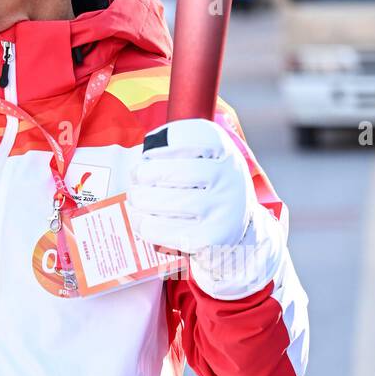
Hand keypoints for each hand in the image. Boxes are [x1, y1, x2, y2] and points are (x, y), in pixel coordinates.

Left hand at [127, 117, 283, 298]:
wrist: (240, 236)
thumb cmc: (212, 194)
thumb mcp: (212, 164)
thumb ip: (186, 153)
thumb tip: (142, 160)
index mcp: (226, 153)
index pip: (192, 137)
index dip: (162, 145)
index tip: (148, 154)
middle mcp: (228, 178)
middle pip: (170, 172)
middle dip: (142, 174)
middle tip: (135, 177)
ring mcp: (221, 209)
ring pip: (163, 202)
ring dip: (138, 199)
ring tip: (135, 199)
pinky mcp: (210, 238)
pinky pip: (162, 229)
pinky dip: (143, 224)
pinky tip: (141, 219)